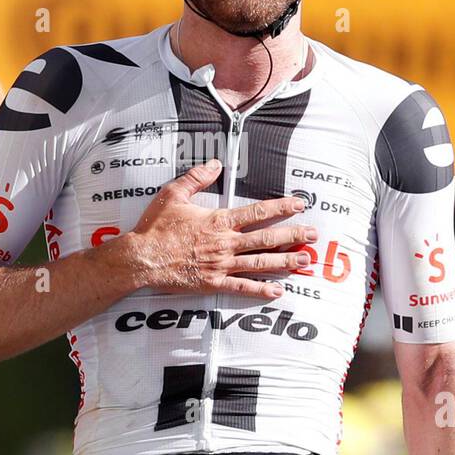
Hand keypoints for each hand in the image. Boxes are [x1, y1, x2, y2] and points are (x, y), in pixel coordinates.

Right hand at [130, 159, 317, 298]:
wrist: (140, 258)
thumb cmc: (154, 227)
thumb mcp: (172, 194)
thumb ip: (196, 178)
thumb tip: (216, 163)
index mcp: (218, 221)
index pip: (257, 212)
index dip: (281, 207)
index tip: (299, 203)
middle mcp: (224, 243)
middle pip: (266, 238)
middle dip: (292, 235)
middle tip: (313, 235)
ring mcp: (220, 265)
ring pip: (260, 262)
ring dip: (285, 261)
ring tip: (304, 261)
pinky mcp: (212, 283)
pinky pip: (241, 287)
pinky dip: (260, 289)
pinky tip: (277, 291)